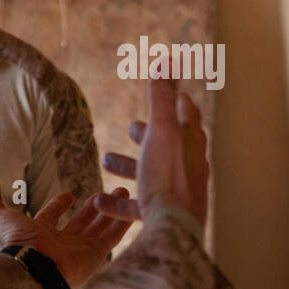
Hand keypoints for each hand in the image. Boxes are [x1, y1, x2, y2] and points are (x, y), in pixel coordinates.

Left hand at [0, 172, 133, 288]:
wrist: (33, 267)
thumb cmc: (14, 243)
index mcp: (39, 234)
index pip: (52, 217)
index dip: (58, 205)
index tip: (68, 194)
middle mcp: (61, 243)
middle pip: (81, 222)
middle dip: (93, 207)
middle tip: (106, 191)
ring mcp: (79, 250)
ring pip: (99, 226)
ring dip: (111, 209)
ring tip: (123, 191)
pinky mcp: (95, 256)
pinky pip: (112, 237)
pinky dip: (121, 222)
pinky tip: (131, 207)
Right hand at [95, 77, 208, 226]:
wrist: (174, 227)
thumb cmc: (169, 175)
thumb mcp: (161, 129)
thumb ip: (161, 97)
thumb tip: (165, 60)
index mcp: (190, 141)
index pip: (188, 113)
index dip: (179, 100)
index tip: (172, 92)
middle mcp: (188, 165)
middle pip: (168, 144)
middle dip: (148, 134)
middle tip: (133, 127)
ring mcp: (176, 191)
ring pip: (150, 173)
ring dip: (128, 165)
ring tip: (106, 159)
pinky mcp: (162, 214)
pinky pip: (138, 204)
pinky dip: (118, 202)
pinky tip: (98, 201)